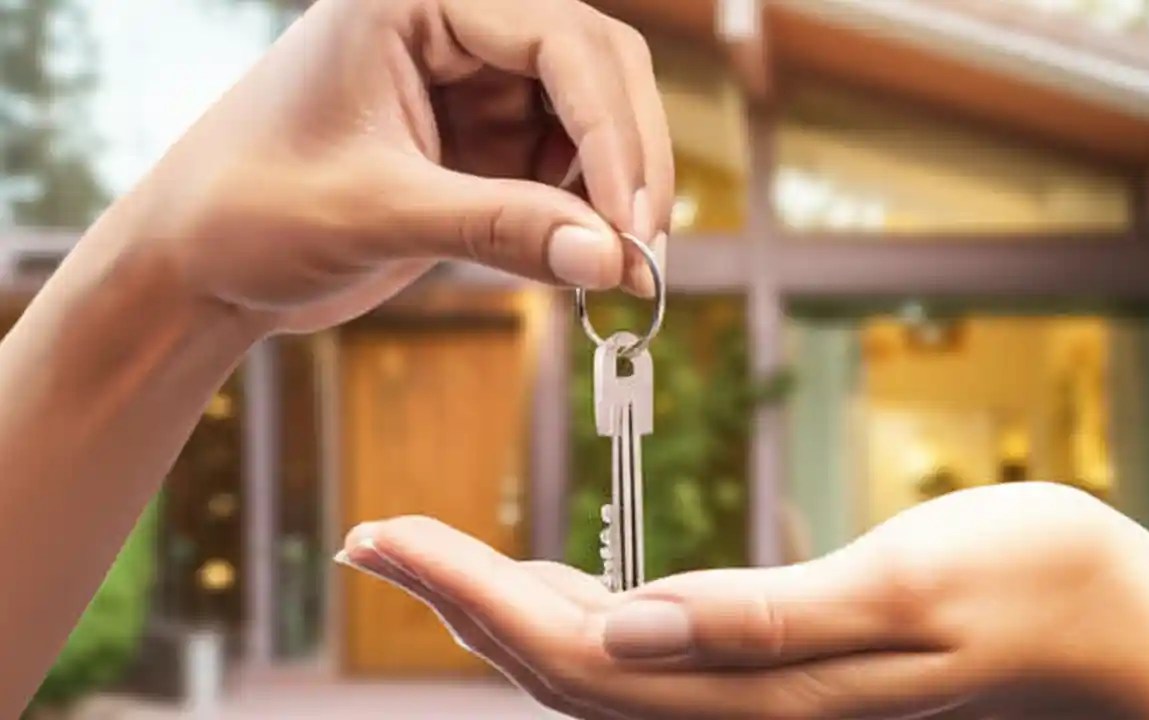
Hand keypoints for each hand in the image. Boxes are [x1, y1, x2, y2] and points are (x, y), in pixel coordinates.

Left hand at [119, 0, 671, 333]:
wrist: (196, 263)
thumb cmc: (248, 210)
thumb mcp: (375, 213)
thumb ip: (500, 229)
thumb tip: (614, 260)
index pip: (557, 39)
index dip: (610, 130)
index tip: (629, 221)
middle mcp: (452, 26)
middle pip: (594, 65)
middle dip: (627, 156)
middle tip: (642, 248)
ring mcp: (469, 83)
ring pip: (590, 115)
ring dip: (615, 186)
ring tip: (619, 265)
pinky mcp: (478, 140)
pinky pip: (561, 164)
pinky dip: (583, 211)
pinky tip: (583, 258)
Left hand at [338, 483, 1148, 718]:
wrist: (1120, 629)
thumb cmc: (1038, 589)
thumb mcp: (911, 588)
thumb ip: (769, 622)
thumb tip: (631, 630)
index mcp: (762, 697)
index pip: (571, 657)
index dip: (466, 598)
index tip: (386, 539)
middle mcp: (744, 713)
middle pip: (559, 670)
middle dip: (457, 602)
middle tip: (373, 537)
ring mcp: (760, 700)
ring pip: (593, 668)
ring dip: (502, 610)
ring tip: (431, 556)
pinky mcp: (781, 671)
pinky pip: (647, 657)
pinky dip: (577, 614)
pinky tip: (551, 584)